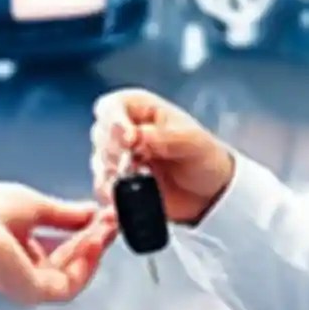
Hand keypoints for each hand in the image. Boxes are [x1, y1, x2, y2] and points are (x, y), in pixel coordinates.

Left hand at [0, 183, 117, 304]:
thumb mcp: (35, 203)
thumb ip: (66, 212)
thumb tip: (91, 212)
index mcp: (14, 236)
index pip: (56, 235)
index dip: (82, 224)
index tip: (103, 213)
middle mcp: (21, 259)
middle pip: (68, 253)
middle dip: (93, 235)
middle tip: (113, 221)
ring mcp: (27, 277)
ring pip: (72, 270)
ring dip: (94, 250)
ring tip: (106, 231)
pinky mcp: (34, 292)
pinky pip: (70, 284)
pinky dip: (86, 266)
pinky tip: (95, 245)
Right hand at [91, 88, 234, 224]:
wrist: (209, 193)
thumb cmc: (203, 156)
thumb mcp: (192, 142)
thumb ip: (163, 137)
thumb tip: (135, 136)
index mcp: (139, 108)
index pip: (111, 108)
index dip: (115, 123)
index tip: (130, 142)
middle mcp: (123, 130)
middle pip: (100, 136)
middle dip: (115, 153)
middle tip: (135, 166)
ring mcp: (118, 158)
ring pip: (99, 164)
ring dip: (113, 176)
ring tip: (140, 183)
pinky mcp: (118, 184)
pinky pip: (103, 190)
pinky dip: (112, 197)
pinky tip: (126, 202)